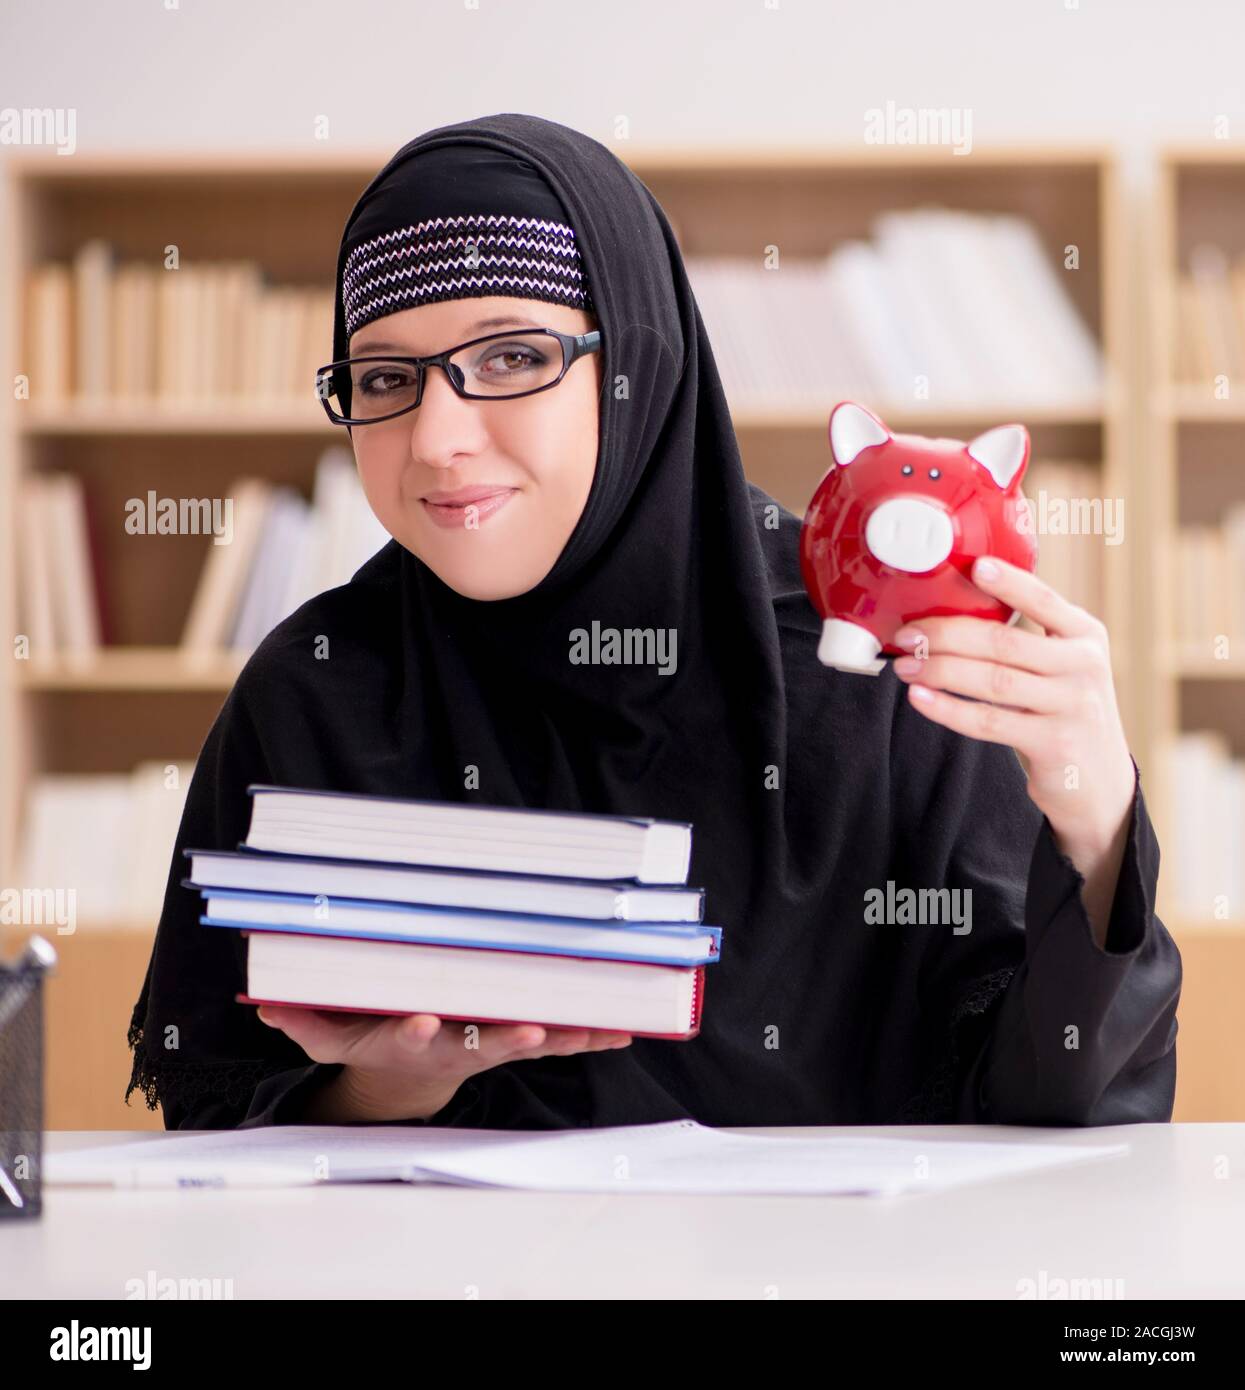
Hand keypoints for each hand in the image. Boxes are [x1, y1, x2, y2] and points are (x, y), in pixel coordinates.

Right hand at [256, 1005, 632, 1121]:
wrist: (407, 1074)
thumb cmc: (370, 1038)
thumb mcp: (328, 1033)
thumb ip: (301, 1018)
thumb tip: (266, 1001)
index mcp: (407, 1037)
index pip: (408, 1035)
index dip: (415, 1031)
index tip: (422, 1022)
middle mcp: (454, 1043)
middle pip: (482, 1044)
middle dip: (508, 1039)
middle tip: (532, 1033)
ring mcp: (489, 1042)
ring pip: (530, 1039)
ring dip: (564, 1036)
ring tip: (599, 1030)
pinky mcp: (516, 1036)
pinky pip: (559, 1035)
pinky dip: (591, 1031)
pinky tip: (627, 1025)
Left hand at [889, 555, 1136, 946]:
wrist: (1099, 780)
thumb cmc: (1063, 710)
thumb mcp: (1063, 666)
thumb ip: (1026, 641)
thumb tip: (950, 612)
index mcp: (1085, 635)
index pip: (1044, 600)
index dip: (1010, 583)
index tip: (974, 566)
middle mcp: (1084, 665)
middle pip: (1004, 643)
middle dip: (947, 635)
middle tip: (906, 634)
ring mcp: (1073, 705)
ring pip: (993, 682)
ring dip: (940, 671)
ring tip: (904, 666)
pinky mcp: (1055, 743)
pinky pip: (990, 722)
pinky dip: (949, 709)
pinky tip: (920, 700)